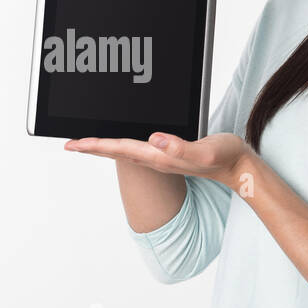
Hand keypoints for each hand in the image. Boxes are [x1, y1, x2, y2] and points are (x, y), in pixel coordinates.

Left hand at [64, 132, 256, 189]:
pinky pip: (136, 147)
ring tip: (85, 143)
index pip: (120, 148)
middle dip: (91, 148)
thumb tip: (154, 138)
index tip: (74, 144)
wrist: (238, 168)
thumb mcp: (206, 151)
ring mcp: (161, 157)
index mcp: (160, 156)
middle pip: (116, 151)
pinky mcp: (167, 153)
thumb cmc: (225, 158)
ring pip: (124, 150)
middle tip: (68, 144)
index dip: (96, 146)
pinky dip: (120, 143)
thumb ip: (180, 147)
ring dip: (103, 146)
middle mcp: (156, 158)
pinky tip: (118, 141)